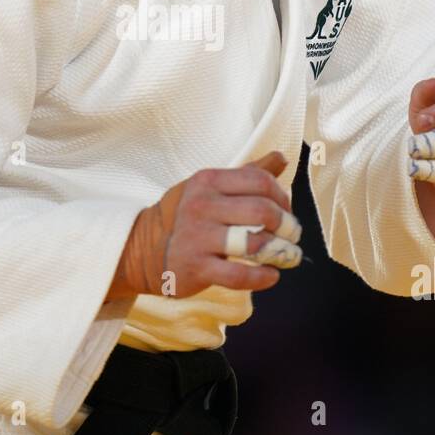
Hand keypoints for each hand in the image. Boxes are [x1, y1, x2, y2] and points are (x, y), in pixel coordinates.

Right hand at [105, 150, 301, 301]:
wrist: (142, 248)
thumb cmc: (186, 215)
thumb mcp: (210, 187)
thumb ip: (247, 173)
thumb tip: (281, 157)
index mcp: (208, 181)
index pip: (260, 181)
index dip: (282, 197)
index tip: (286, 210)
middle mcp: (202, 205)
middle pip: (262, 211)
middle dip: (287, 226)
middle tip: (292, 235)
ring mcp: (198, 237)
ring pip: (255, 243)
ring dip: (281, 252)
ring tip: (288, 257)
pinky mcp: (197, 267)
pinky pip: (240, 275)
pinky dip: (263, 277)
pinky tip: (271, 276)